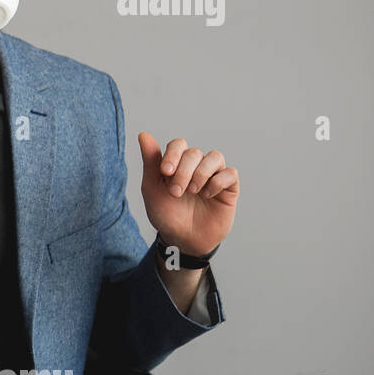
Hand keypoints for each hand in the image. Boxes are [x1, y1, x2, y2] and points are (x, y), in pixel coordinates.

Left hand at [137, 132, 238, 256]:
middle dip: (183, 171)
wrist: (182, 240)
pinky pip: (230, 173)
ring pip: (215, 157)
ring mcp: (213, 176)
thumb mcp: (152, 189)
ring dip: (201, 173)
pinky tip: (208, 195)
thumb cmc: (166, 214)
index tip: (165, 173)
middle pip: (194, 152)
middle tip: (176, 192)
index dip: (173, 154)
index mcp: (177, 164)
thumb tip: (143, 134)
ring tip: (193, 192)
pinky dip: (218, 182)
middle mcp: (196, 166)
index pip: (178, 145)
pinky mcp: (229, 188)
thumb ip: (150, 162)